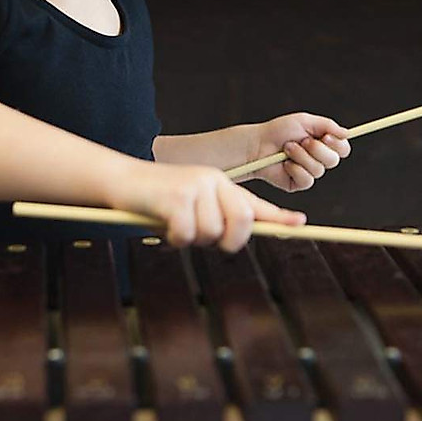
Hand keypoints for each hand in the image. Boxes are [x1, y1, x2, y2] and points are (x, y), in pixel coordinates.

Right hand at [110, 160, 305, 251]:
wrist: (121, 179)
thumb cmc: (155, 198)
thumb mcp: (191, 204)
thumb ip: (215, 217)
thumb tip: (236, 237)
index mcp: (220, 184)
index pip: (255, 204)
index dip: (278, 216)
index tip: (300, 223)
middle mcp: (213, 181)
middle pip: (242, 222)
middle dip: (229, 241)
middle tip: (207, 241)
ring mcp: (196, 188)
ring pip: (212, 233)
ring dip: (193, 240)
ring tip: (175, 228)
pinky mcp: (177, 198)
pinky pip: (188, 234)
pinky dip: (175, 239)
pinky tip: (163, 229)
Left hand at [246, 113, 350, 191]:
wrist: (258, 144)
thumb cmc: (280, 130)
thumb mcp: (305, 121)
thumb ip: (328, 126)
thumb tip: (348, 133)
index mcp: (323, 144)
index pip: (343, 149)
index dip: (338, 144)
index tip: (326, 136)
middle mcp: (318, 160)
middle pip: (334, 160)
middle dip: (317, 149)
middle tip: (302, 141)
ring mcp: (309, 173)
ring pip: (318, 170)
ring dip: (301, 156)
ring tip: (287, 149)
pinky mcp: (298, 184)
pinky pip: (307, 180)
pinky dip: (295, 169)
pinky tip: (285, 164)